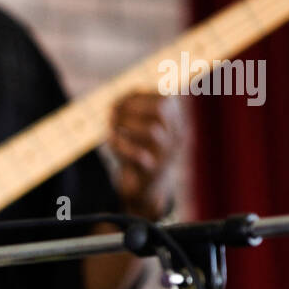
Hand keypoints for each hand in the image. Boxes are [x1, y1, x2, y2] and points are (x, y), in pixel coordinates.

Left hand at [108, 92, 183, 219]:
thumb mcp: (143, 131)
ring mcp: (167, 156)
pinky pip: (138, 155)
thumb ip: (134, 112)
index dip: (140, 96)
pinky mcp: (152, 173)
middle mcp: (177, 139)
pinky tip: (110, 140)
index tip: (120, 100)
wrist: (147, 192)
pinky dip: (120, 145)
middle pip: (161, 109)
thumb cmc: (142, 155)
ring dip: (125, 124)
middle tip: (112, 111)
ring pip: (151, 130)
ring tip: (111, 126)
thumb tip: (116, 101)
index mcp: (178, 126)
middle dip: (132, 106)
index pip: (166, 99)